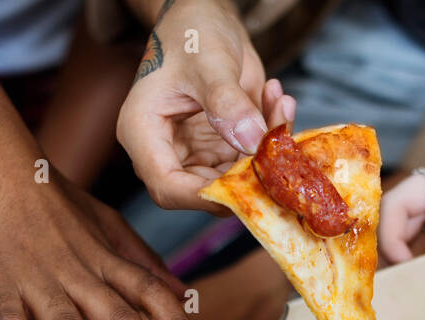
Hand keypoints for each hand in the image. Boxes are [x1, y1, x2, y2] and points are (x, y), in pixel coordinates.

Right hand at [118, 0, 294, 210]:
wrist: (205, 18)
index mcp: (144, 133)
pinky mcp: (222, 147)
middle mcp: (168, 150)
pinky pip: (251, 158)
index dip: (203, 196)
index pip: (167, 185)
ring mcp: (197, 151)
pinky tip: (278, 99)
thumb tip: (251, 141)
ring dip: (266, 152)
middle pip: (203, 189)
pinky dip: (271, 136)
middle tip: (276, 146)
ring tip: (280, 104)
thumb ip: (228, 101)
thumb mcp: (208, 62)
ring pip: (234, 177)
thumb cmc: (191, 32)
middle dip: (245, 175)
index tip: (243, 187)